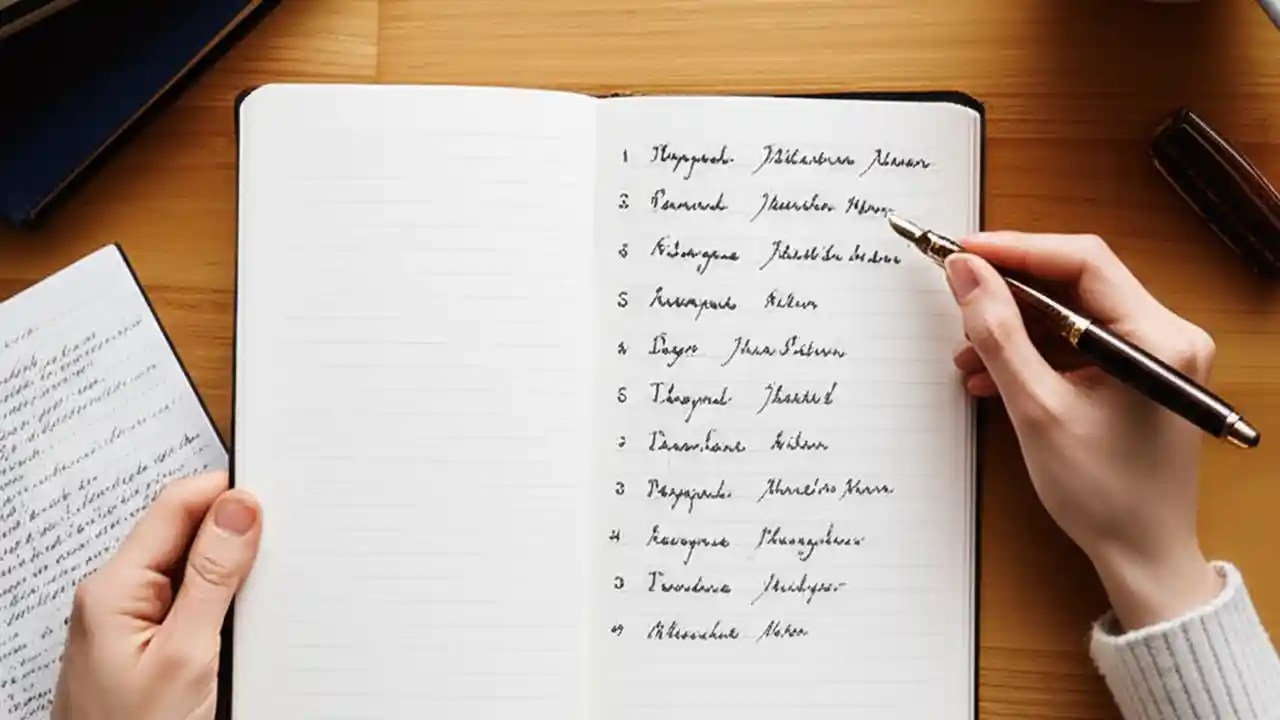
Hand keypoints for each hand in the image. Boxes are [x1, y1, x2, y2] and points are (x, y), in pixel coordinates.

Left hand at [52, 472, 261, 719]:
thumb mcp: (187, 655)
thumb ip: (212, 578)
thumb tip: (238, 509)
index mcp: (114, 587)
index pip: (175, 506)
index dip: (227, 492)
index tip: (278, 495)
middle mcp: (115, 595)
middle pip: (183, 532)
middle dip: (234, 529)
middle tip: (286, 540)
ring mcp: (129, 621)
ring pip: (190, 568)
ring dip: (232, 568)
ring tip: (270, 583)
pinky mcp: (146, 645)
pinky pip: (188, 602)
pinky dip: (222, 600)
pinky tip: (246, 617)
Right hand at [945, 232, 1221, 629]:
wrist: (1141, 553)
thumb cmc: (1103, 493)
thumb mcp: (1037, 409)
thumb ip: (999, 334)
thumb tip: (965, 273)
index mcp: (1159, 337)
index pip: (1083, 262)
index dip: (1017, 250)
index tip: (963, 252)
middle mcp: (1167, 335)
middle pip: (1077, 283)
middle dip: (1010, 290)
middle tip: (957, 295)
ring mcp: (1154, 355)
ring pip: (1071, 313)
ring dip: (1015, 326)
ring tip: (968, 353)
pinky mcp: (1137, 373)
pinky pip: (1077, 343)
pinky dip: (1033, 352)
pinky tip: (992, 374)